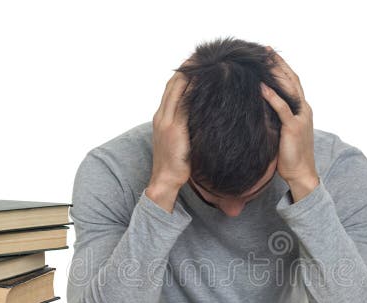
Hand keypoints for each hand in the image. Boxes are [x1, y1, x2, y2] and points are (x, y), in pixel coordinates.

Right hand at [147, 66, 191, 212]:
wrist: (164, 181)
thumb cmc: (175, 166)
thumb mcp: (178, 142)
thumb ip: (184, 128)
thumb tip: (200, 121)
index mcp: (160, 118)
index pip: (171, 88)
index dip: (182, 73)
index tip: (195, 63)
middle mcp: (161, 116)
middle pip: (173, 83)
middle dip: (187, 68)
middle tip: (202, 56)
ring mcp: (166, 121)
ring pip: (177, 89)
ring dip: (190, 74)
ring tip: (206, 63)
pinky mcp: (174, 128)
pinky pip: (184, 103)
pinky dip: (193, 90)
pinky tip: (205, 82)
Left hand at [260, 48, 318, 201]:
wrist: (301, 173)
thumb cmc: (290, 155)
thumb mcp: (283, 131)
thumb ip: (277, 117)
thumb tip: (261, 107)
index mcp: (302, 109)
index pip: (292, 82)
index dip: (282, 68)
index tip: (270, 56)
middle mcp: (304, 109)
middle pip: (292, 80)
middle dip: (279, 64)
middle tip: (267, 50)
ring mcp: (300, 117)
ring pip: (289, 89)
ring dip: (276, 73)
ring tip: (264, 61)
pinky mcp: (293, 127)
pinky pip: (282, 108)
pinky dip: (272, 96)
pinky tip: (261, 86)